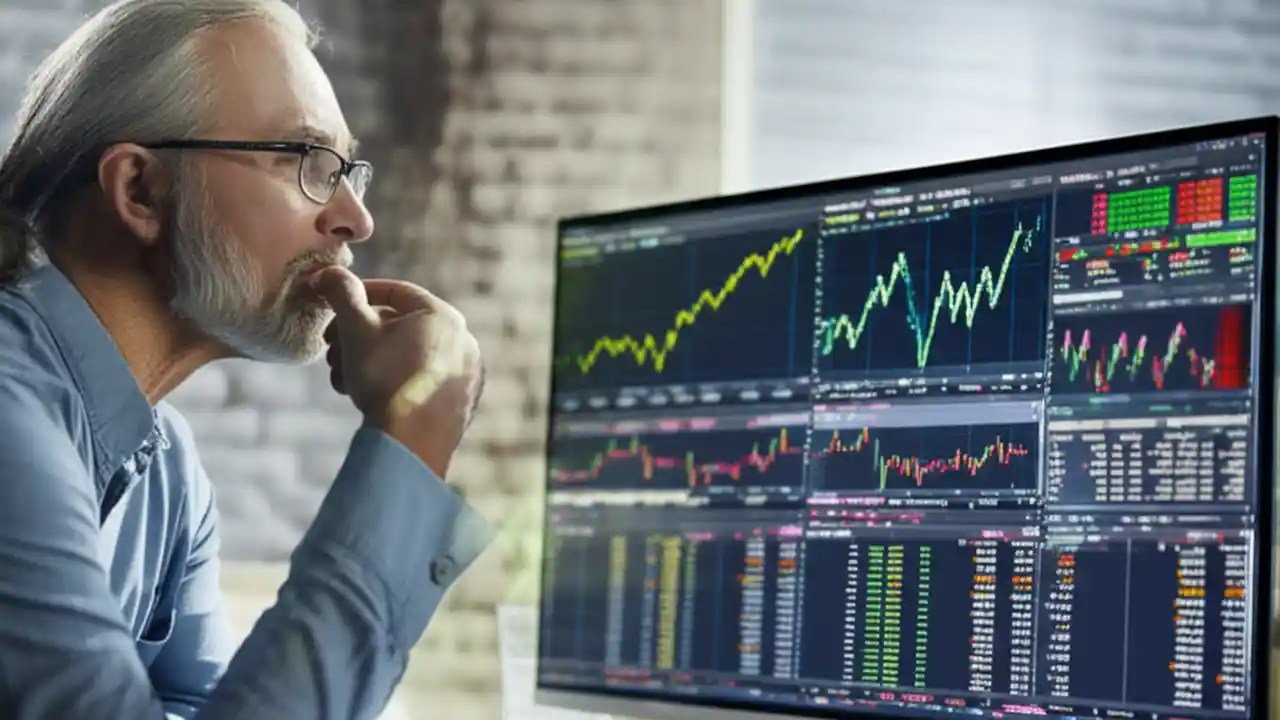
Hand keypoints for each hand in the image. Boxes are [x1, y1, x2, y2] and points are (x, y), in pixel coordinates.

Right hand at [310, 266, 482, 476]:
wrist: (410, 445)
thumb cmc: (383, 380)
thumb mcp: (356, 329)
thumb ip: (342, 294)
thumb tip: (328, 272)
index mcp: (443, 316)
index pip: (395, 291)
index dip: (356, 294)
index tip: (330, 305)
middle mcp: (463, 341)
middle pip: (399, 326)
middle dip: (356, 335)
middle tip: (330, 349)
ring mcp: (465, 374)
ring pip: (406, 356)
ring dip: (367, 361)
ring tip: (340, 377)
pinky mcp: (459, 403)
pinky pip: (419, 381)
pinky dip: (390, 382)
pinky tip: (363, 396)